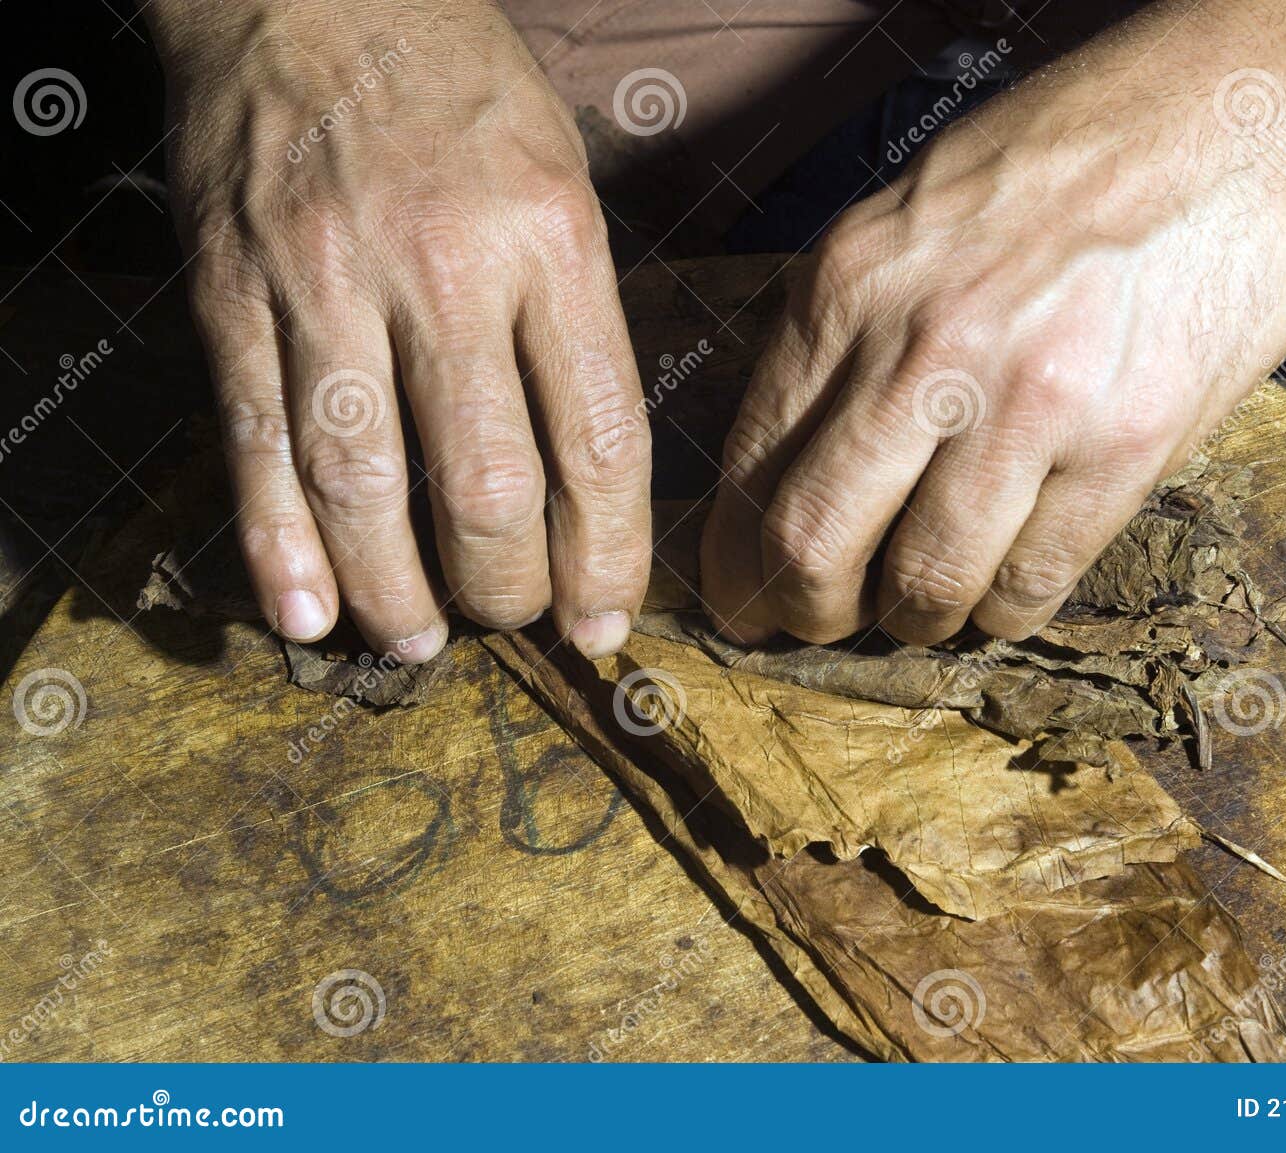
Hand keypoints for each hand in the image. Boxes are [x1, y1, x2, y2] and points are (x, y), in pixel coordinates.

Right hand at [151, 0, 648, 660]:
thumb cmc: (458, 87)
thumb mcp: (564, 181)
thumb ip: (578, 322)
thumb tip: (590, 481)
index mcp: (552, 240)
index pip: (599, 444)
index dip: (608, 559)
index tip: (604, 621)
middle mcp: (445, 269)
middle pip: (487, 490)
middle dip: (507, 590)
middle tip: (512, 618)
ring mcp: (327, 284)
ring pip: (365, 489)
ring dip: (396, 596)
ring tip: (416, 644)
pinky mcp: (234, 295)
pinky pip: (256, 448)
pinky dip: (279, 549)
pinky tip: (307, 615)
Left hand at [701, 0, 1285, 648]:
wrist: (1246, 114)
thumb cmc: (1076, 156)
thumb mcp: (912, 217)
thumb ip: (846, 333)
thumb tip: (793, 457)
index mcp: (851, 285)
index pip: (753, 462)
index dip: (733, 556)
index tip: (740, 594)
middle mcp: (926, 349)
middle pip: (813, 544)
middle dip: (800, 612)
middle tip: (813, 626)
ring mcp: (1030, 402)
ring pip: (925, 583)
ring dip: (913, 619)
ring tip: (924, 607)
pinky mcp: (1129, 444)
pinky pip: (1034, 583)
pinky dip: (1004, 611)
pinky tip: (1003, 591)